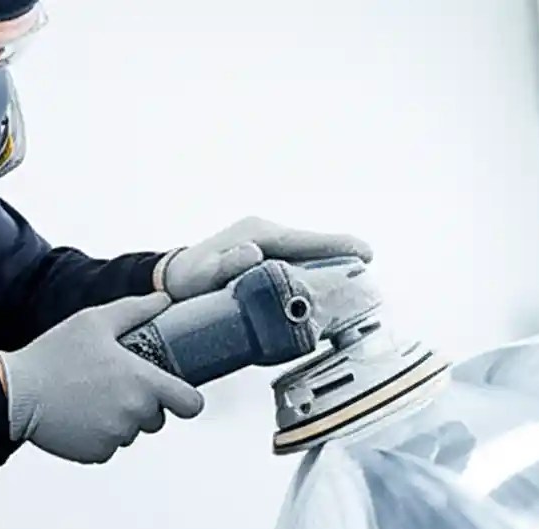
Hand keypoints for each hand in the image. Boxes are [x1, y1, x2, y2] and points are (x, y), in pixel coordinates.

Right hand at [0, 293, 204, 463]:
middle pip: (157, 418)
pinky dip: (99, 435)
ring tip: (91, 397)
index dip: (186, 399)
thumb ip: (136, 310)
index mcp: (142, 382)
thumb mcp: (96, 321)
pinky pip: (110, 446)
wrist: (16, 392)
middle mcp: (134, 413)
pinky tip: (80, 415)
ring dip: (120, 419)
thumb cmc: (55, 355)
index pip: (190, 403)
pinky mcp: (97, 453)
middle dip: (144, 405)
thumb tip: (165, 299)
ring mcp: (116, 436)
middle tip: (114, 386)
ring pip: (131, 431)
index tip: (176, 394)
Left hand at [159, 216, 372, 300]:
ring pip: (307, 254)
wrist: (171, 280)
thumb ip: (226, 266)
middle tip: (368, 271)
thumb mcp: (203, 275)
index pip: (308, 240)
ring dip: (330, 264)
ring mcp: (265, 246)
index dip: (339, 246)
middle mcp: (266, 235)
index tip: (365, 254)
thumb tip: (254, 253)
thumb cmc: (187, 280)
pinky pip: (296, 262)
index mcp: (259, 234)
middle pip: (313, 245)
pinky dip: (314, 270)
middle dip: (342, 255)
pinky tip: (326, 285)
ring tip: (357, 281)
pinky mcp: (263, 258)